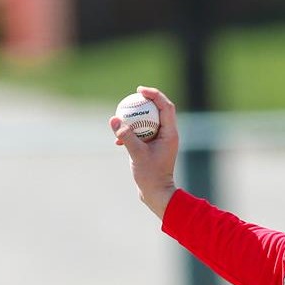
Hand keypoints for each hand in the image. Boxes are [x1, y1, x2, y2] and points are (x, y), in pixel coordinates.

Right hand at [111, 85, 180, 218]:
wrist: (156, 193)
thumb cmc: (150, 176)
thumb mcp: (136, 154)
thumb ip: (125, 136)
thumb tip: (114, 119)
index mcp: (170, 134)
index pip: (165, 107)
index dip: (154, 94)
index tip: (139, 90)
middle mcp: (168, 135)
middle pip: (158, 110)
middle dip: (145, 102)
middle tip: (131, 97)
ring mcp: (160, 141)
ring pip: (149, 121)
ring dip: (136, 118)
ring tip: (122, 116)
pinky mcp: (152, 147)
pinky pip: (142, 132)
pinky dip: (131, 132)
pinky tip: (117, 141)